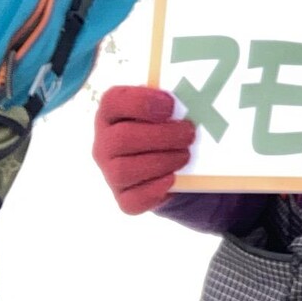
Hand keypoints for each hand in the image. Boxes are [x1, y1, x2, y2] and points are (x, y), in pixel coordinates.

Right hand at [93, 86, 194, 214]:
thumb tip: (196, 100)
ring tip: (185, 155)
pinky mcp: (124, 198)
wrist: (175, 167)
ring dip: (161, 161)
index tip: (170, 105)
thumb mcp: (169, 110)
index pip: (113, 102)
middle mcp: (105, 142)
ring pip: (124, 170)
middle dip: (161, 136)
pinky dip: (154, 190)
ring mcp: (110, 172)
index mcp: (112, 113)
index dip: (141, 102)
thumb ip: (173, 101)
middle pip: (122, 138)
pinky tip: (173, 178)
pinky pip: (133, 200)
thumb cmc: (169, 128)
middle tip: (189, 133)